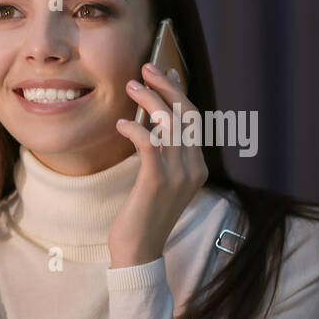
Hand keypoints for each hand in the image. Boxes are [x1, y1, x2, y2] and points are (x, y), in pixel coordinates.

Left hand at [108, 63, 208, 267]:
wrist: (139, 251)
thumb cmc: (143, 216)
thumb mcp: (158, 181)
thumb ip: (161, 155)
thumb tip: (153, 125)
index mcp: (198, 166)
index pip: (193, 120)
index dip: (180, 93)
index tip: (166, 73)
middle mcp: (194, 168)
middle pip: (186, 115)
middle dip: (167, 87)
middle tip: (146, 68)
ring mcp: (178, 175)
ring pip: (169, 124)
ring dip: (149, 101)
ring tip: (131, 86)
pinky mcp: (157, 181)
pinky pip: (149, 144)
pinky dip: (135, 129)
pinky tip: (121, 124)